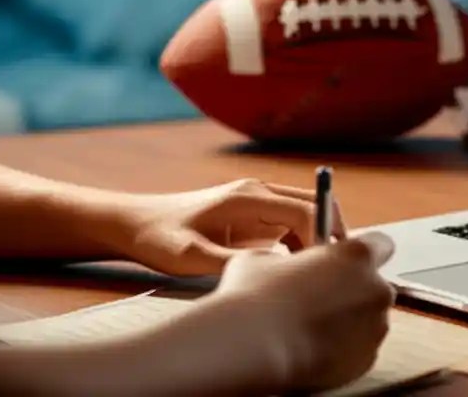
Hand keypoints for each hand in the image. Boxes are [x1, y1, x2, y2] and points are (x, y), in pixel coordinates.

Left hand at [108, 178, 347, 275]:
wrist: (135, 224)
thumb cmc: (159, 239)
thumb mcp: (192, 257)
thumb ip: (234, 263)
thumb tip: (276, 273)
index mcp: (248, 198)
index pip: (305, 209)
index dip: (323, 237)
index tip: (325, 270)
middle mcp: (258, 192)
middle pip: (314, 204)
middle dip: (330, 235)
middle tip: (333, 273)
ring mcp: (256, 200)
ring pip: (305, 213)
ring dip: (315, 239)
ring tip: (310, 275)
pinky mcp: (252, 213)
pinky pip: (290, 222)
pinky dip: (300, 242)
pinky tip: (288, 269)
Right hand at [165, 233, 397, 393]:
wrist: (252, 347)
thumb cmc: (256, 297)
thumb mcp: (264, 258)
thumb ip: (288, 259)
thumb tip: (281, 267)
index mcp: (357, 256)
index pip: (380, 244)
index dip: (359, 253)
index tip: (342, 261)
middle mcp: (375, 290)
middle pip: (373, 285)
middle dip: (352, 290)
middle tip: (318, 297)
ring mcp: (374, 329)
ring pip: (367, 319)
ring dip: (347, 321)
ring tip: (309, 327)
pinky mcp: (365, 362)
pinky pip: (358, 349)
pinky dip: (342, 349)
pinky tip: (311, 348)